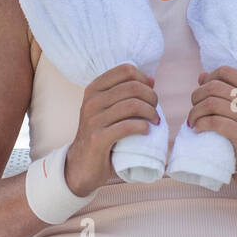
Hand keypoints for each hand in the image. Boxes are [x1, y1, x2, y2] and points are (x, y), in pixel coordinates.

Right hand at [64, 63, 158, 196]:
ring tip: (154, 121)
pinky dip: (143, 127)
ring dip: (151, 113)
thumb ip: (123, 94)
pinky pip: (128, 126)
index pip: (126, 70)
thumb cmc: (100, 134)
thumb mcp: (106, 109)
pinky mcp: (98, 138)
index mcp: (94, 89)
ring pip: (133, 105)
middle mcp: (92, 101)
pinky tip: (146, 131)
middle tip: (155, 110)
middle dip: (151, 97)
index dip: (143, 79)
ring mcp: (93, 120)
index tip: (150, 92)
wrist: (81, 165)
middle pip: (133, 87)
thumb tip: (151, 80)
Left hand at [187, 66, 236, 193]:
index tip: (201, 94)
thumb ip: (224, 91)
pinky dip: (200, 124)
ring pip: (211, 104)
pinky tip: (197, 129)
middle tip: (193, 110)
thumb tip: (202, 75)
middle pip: (214, 87)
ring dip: (195, 112)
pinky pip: (214, 122)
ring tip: (192, 121)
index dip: (207, 80)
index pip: (225, 72)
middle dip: (196, 97)